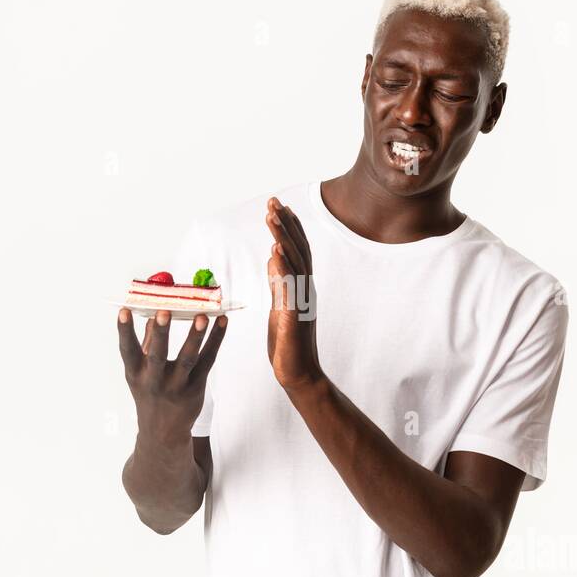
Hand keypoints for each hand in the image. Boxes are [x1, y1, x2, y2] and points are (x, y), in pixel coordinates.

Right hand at [118, 308, 226, 443]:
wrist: (163, 433)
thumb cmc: (149, 395)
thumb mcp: (139, 374)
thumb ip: (144, 345)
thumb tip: (150, 317)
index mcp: (136, 374)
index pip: (127, 350)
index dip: (124, 331)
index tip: (123, 311)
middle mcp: (155, 380)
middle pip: (158, 355)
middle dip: (160, 333)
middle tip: (163, 311)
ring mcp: (177, 386)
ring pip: (188, 359)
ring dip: (195, 337)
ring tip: (202, 317)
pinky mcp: (196, 387)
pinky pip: (207, 360)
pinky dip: (215, 340)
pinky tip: (221, 322)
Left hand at [265, 196, 322, 392]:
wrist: (297, 374)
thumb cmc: (287, 344)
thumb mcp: (279, 307)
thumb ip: (278, 283)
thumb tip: (273, 258)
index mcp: (300, 288)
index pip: (297, 251)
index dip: (289, 228)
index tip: (278, 207)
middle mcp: (305, 290)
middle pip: (297, 250)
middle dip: (284, 225)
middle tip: (273, 201)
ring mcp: (301, 302)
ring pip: (294, 263)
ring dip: (283, 238)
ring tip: (272, 217)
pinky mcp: (294, 316)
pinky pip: (289, 287)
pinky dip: (282, 267)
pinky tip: (275, 250)